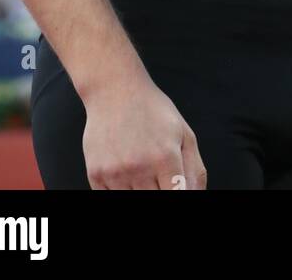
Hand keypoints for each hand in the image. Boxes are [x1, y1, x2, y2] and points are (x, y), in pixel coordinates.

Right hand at [82, 73, 206, 188]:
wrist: (115, 90)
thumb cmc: (152, 110)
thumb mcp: (183, 132)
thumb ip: (195, 170)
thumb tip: (196, 196)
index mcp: (166, 157)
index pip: (177, 196)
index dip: (178, 194)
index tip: (173, 186)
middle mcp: (140, 167)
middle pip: (154, 200)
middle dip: (158, 189)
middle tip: (156, 173)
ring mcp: (116, 173)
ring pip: (132, 201)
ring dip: (139, 190)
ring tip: (140, 168)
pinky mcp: (96, 175)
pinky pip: (110, 199)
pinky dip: (120, 190)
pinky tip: (124, 171)